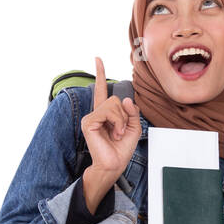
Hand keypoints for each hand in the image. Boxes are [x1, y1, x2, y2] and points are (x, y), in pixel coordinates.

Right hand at [79, 57, 139, 209]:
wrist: (114, 165)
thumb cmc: (121, 150)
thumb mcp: (134, 128)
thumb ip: (132, 112)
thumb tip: (125, 99)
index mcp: (105, 114)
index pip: (102, 90)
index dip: (101, 74)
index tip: (98, 59)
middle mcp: (96, 113)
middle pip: (116, 99)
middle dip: (125, 115)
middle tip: (121, 131)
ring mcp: (91, 117)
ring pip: (113, 104)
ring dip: (121, 120)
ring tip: (117, 134)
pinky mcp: (89, 122)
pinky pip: (108, 112)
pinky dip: (117, 123)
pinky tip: (114, 134)